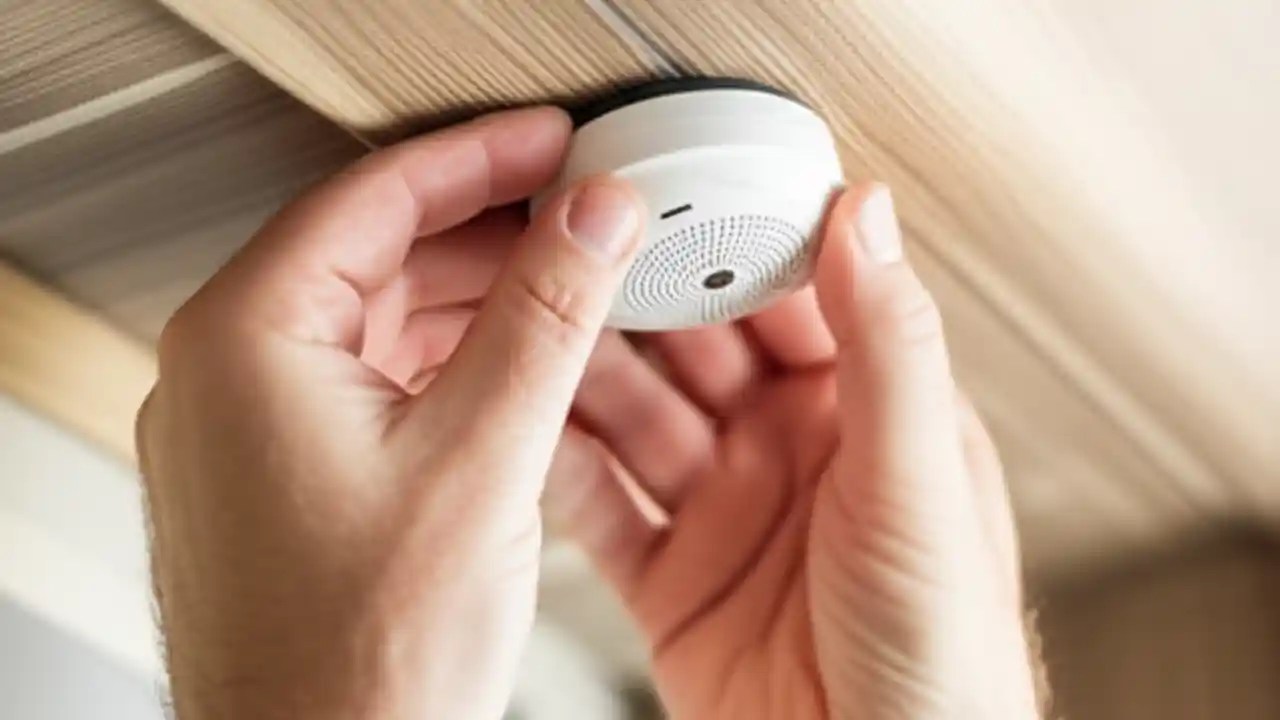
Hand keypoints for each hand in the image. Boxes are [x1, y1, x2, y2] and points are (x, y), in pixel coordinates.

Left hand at [136, 107, 647, 719]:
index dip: (480, 157)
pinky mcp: (283, 471)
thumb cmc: (361, 666)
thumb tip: (593, 218)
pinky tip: (515, 363)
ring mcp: (250, 426)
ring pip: (377, 316)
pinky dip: (446, 359)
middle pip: (374, 251)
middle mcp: (228, 373)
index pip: (373, 195)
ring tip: (567, 286)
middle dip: (487, 230)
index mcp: (248, 342)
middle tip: (579, 214)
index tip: (554, 141)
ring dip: (474, 297)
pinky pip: (369, 377)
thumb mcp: (481, 461)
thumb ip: (544, 318)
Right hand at [546, 185, 1042, 718]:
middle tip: (566, 248)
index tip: (664, 193)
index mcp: (860, 415)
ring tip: (525, 321)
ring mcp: (723, 515)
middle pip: (693, 350)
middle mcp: (786, 454)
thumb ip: (887, 346)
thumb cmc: (943, 659)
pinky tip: (520, 427)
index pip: (786, 298)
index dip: (724, 243)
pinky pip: (599, 508)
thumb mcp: (919, 483)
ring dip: (581, 374)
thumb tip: (864, 214)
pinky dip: (556, 469)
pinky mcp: (670, 580)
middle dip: (634, 300)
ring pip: (633, 419)